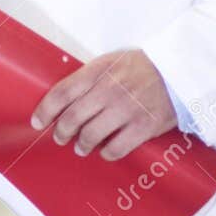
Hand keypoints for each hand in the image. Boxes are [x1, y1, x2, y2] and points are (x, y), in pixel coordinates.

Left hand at [29, 49, 176, 160]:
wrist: (178, 72)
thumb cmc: (141, 67)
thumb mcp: (111, 62)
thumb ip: (89, 77)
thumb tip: (65, 98)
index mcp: (98, 72)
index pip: (62, 92)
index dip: (45, 110)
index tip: (37, 121)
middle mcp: (109, 91)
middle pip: (73, 117)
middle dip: (61, 132)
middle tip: (59, 137)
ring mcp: (126, 110)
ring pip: (91, 135)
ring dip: (81, 145)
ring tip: (81, 147)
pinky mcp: (143, 127)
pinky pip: (116, 148)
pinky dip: (106, 153)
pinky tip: (105, 151)